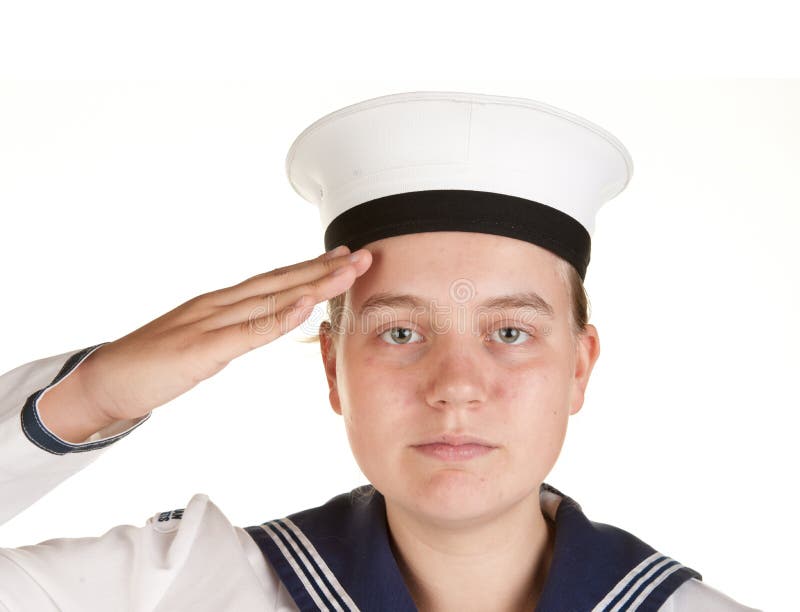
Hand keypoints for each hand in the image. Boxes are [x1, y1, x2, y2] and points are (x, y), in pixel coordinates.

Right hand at [75, 245, 370, 422]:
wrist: (105, 380)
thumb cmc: (154, 364)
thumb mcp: (205, 345)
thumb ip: (235, 333)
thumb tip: (265, 327)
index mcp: (221, 304)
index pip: (274, 282)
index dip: (311, 269)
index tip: (343, 259)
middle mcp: (219, 304)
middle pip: (281, 281)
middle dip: (325, 268)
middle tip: (363, 255)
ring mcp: (210, 322)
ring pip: (271, 298)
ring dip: (313, 283)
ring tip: (348, 270)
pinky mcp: (202, 347)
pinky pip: (248, 330)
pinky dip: (279, 316)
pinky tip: (305, 304)